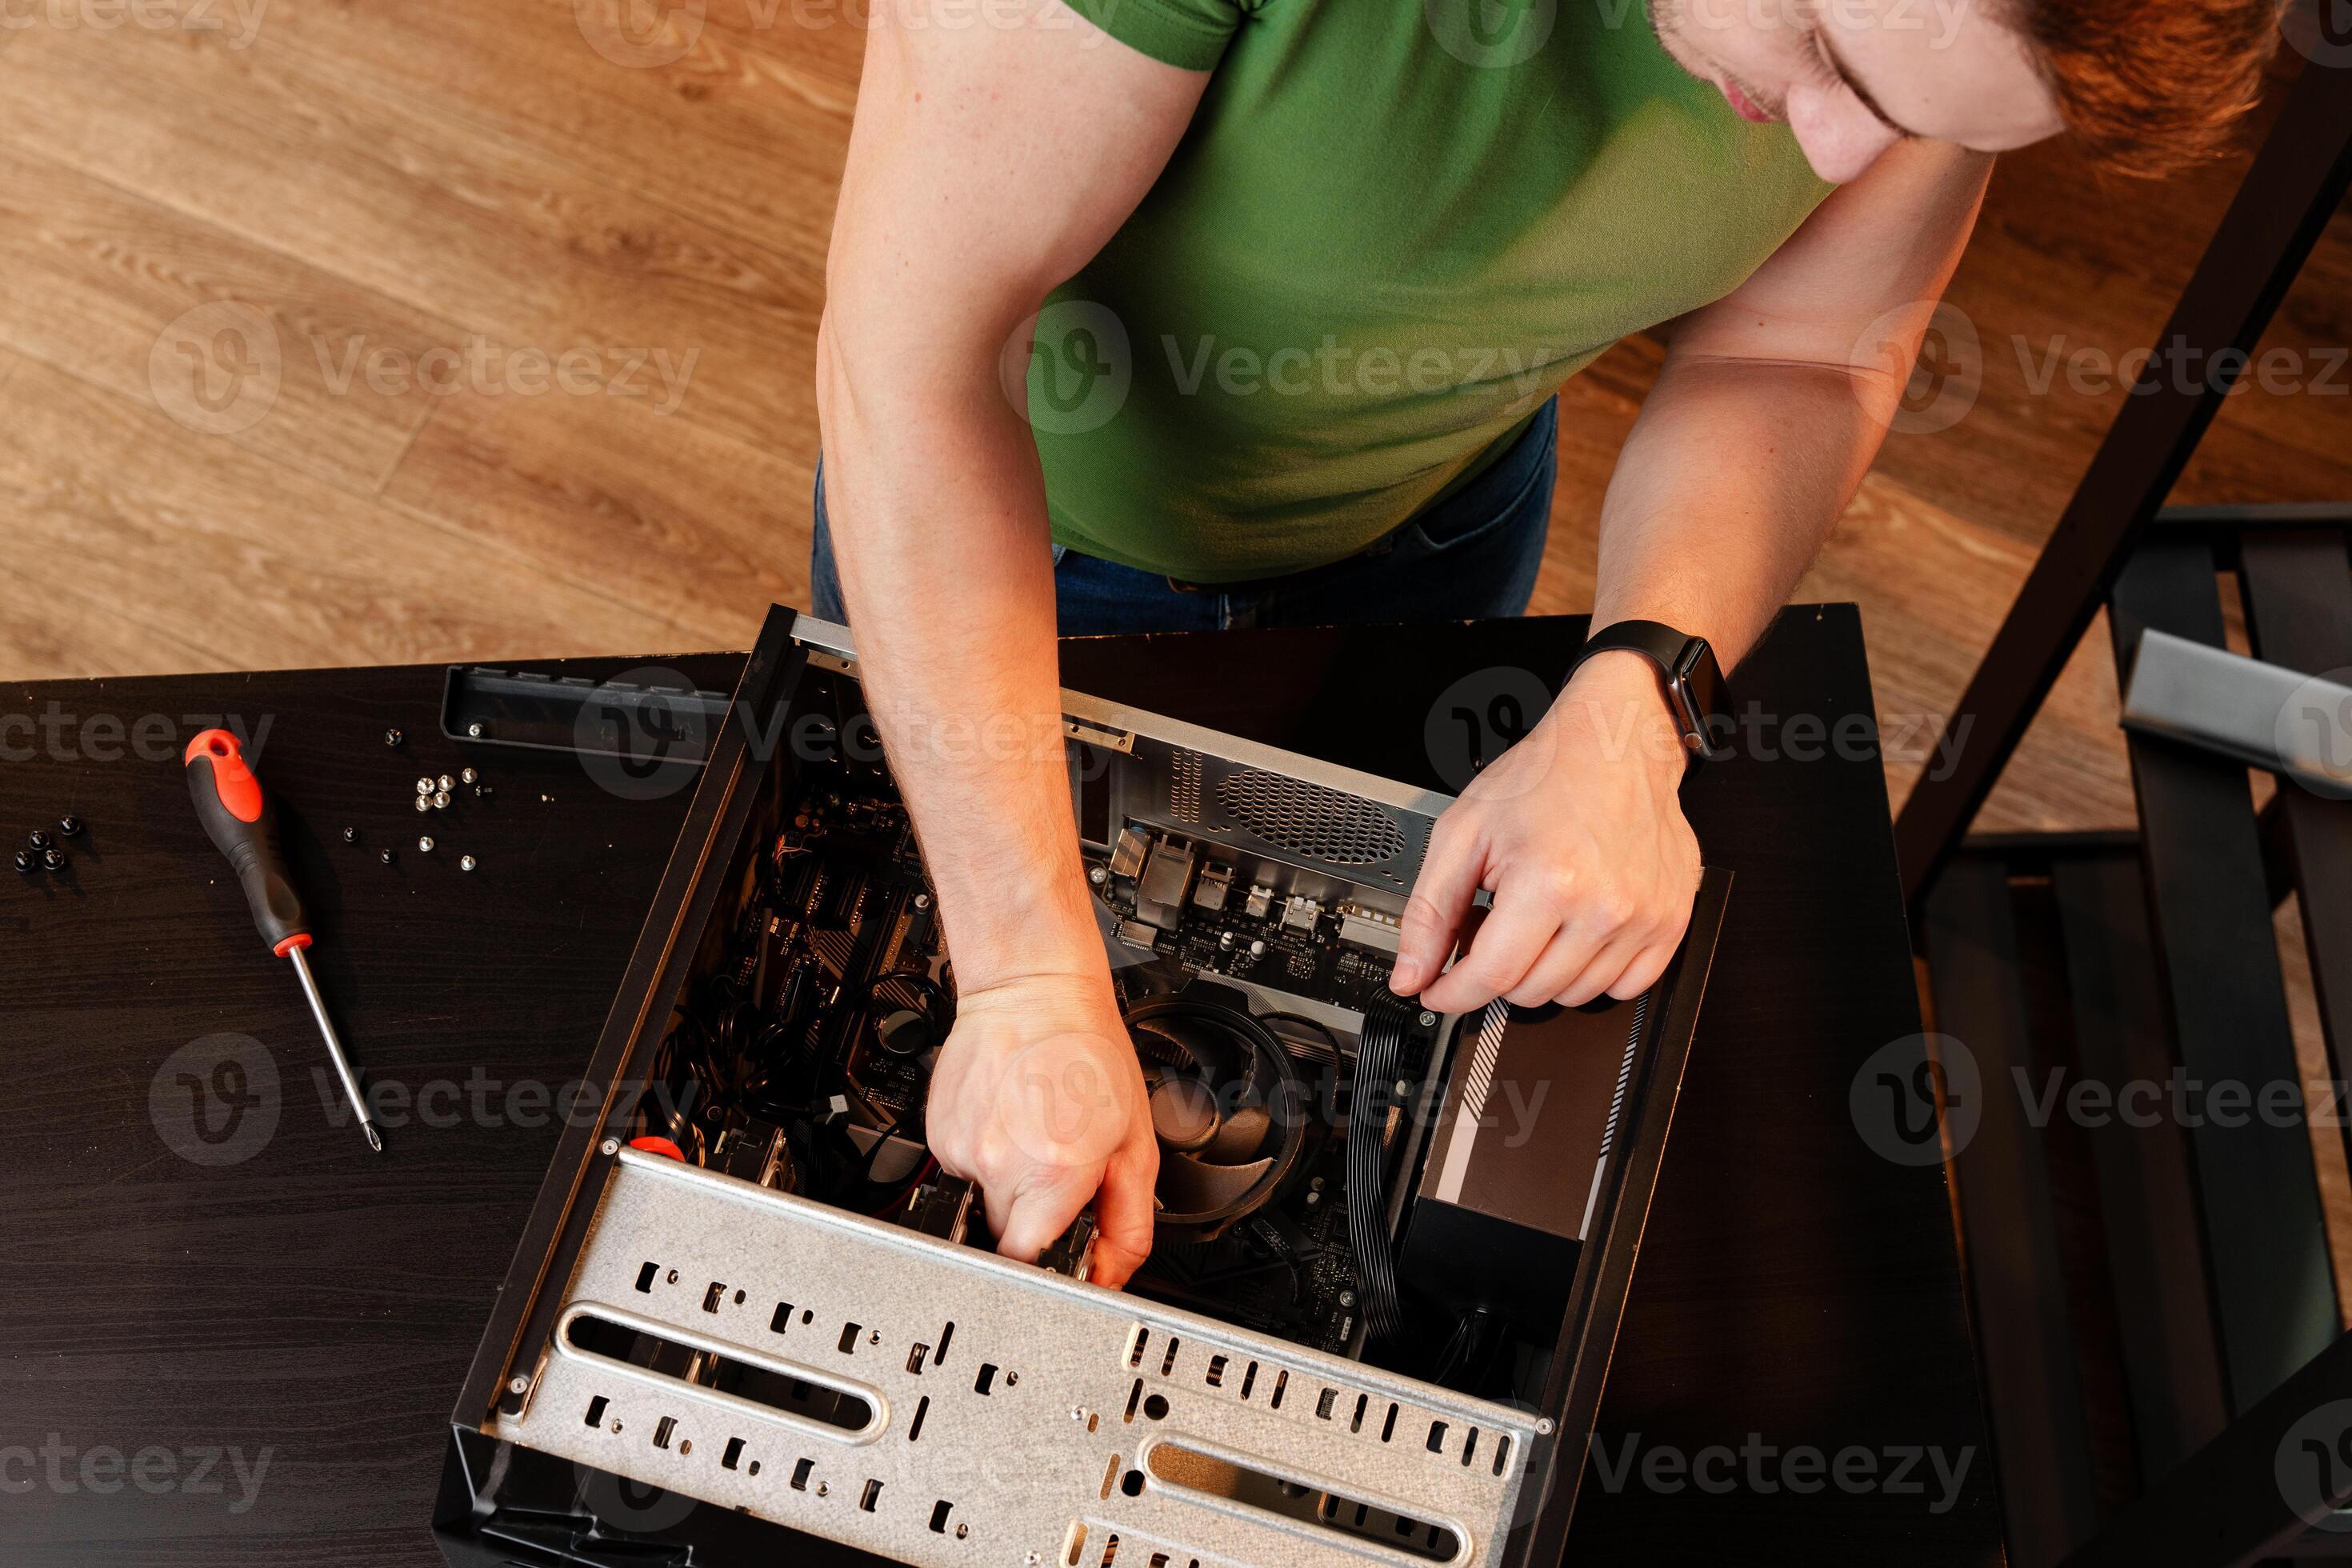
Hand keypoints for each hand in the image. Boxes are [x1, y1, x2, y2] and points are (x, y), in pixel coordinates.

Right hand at [923, 971, 1158, 1286]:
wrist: (1034, 992)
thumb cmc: (1089, 1054)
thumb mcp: (1136, 1145)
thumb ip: (1128, 1226)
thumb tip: (1109, 1277)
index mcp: (1052, 1178)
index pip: (1029, 1269)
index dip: (1049, 1265)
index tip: (1062, 1250)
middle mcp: (1000, 1168)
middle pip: (1006, 1239)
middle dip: (1034, 1220)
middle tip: (1058, 1172)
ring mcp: (962, 1150)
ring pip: (982, 1203)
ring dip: (1008, 1186)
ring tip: (1032, 1137)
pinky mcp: (940, 1133)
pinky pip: (963, 1170)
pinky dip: (986, 1157)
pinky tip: (1008, 1122)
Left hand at [1391, 651, 1701, 1011]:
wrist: (1615, 744)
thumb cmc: (1545, 777)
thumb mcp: (1463, 833)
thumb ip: (1429, 912)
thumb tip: (1411, 975)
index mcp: (1549, 883)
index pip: (1492, 978)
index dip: (1453, 993)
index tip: (1439, 990)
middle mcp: (1604, 908)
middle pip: (1531, 993)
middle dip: (1498, 969)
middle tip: (1494, 922)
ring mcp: (1645, 919)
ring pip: (1575, 995)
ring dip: (1544, 970)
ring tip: (1537, 917)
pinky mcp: (1671, 922)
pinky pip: (1626, 987)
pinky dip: (1594, 972)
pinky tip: (1578, 930)